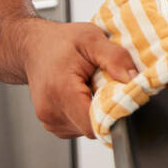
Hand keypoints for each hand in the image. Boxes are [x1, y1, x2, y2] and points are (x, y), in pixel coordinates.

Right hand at [21, 21, 138, 138]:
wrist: (33, 45)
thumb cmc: (61, 41)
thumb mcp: (92, 38)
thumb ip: (116, 58)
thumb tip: (134, 79)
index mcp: (61, 91)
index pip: (95, 124)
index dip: (114, 113)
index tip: (123, 97)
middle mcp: (50, 111)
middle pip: (93, 127)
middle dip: (106, 110)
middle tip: (106, 85)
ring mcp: (49, 120)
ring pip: (86, 129)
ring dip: (95, 112)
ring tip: (92, 87)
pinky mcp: (52, 124)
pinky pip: (78, 127)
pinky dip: (86, 114)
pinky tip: (83, 95)